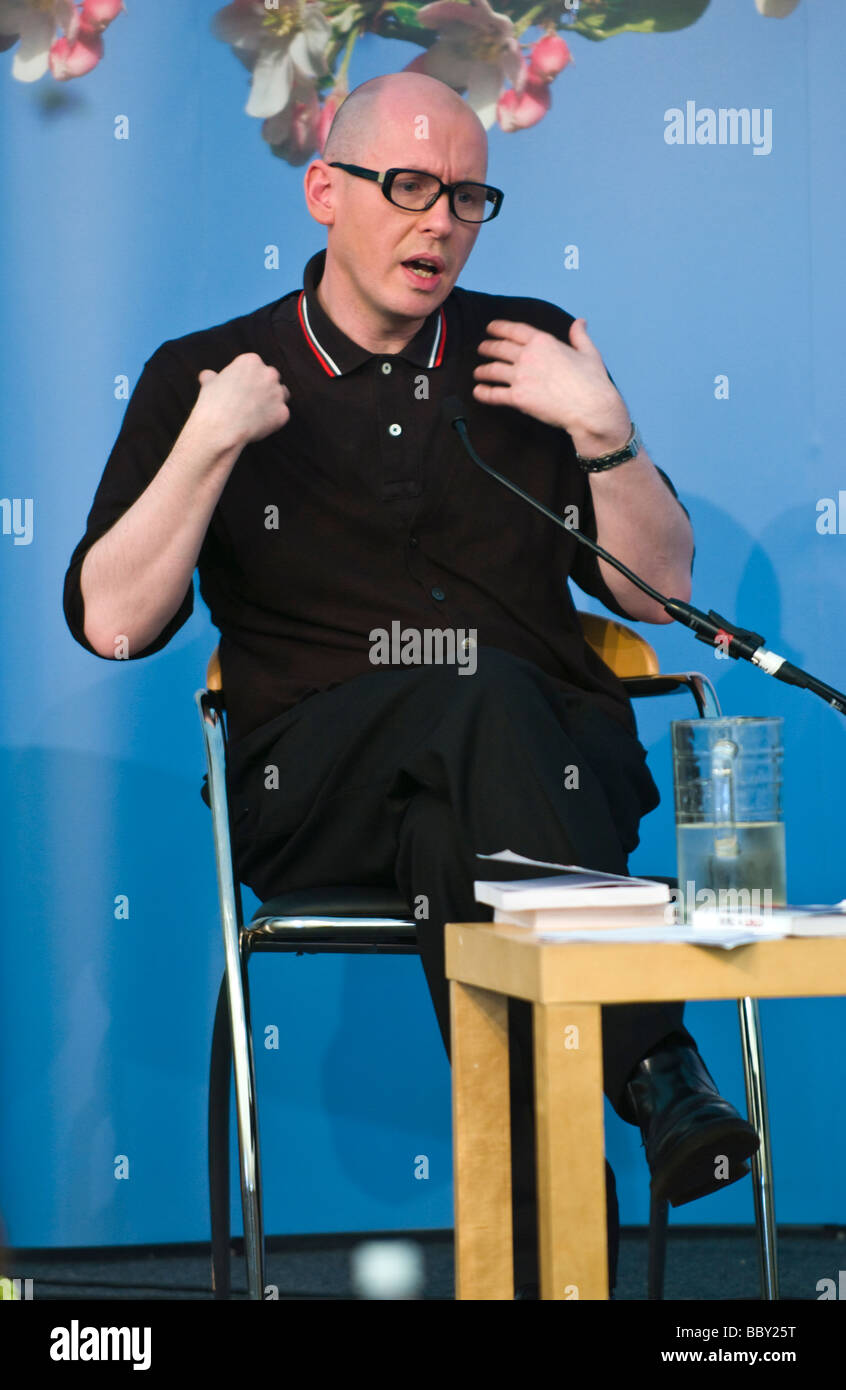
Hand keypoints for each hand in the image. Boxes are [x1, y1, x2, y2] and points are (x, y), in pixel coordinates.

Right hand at [194, 353, 290, 449]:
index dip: (250, 379)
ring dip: (274, 401)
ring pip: (282, 394)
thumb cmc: (212, 405)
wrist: (221, 428)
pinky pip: (282, 415)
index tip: (242, 389)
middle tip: (252, 401)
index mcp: (251, 361)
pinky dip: (273, 420)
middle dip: (264, 387)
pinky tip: (259, 425)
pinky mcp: (283, 412)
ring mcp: (278, 393)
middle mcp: (269, 373)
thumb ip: (212, 377)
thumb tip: (207, 375)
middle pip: (272, 377)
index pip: (256, 366)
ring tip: (258, 412)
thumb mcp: (208, 384)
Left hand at [472, 317, 630, 454]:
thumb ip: (579, 336)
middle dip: (487, 347)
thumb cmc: (592, 381)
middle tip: (481, 348)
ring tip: (478, 372)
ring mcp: (521, 376)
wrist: (590, 407)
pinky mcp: (518, 397)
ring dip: (482, 370)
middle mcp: (528, 356)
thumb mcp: (588, 352)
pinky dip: (483, 393)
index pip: (515, 330)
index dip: (499, 328)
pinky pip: (494, 394)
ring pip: (493, 370)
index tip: (491, 328)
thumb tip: (580, 322)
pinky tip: (478, 392)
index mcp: (544, 342)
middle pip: (499, 348)